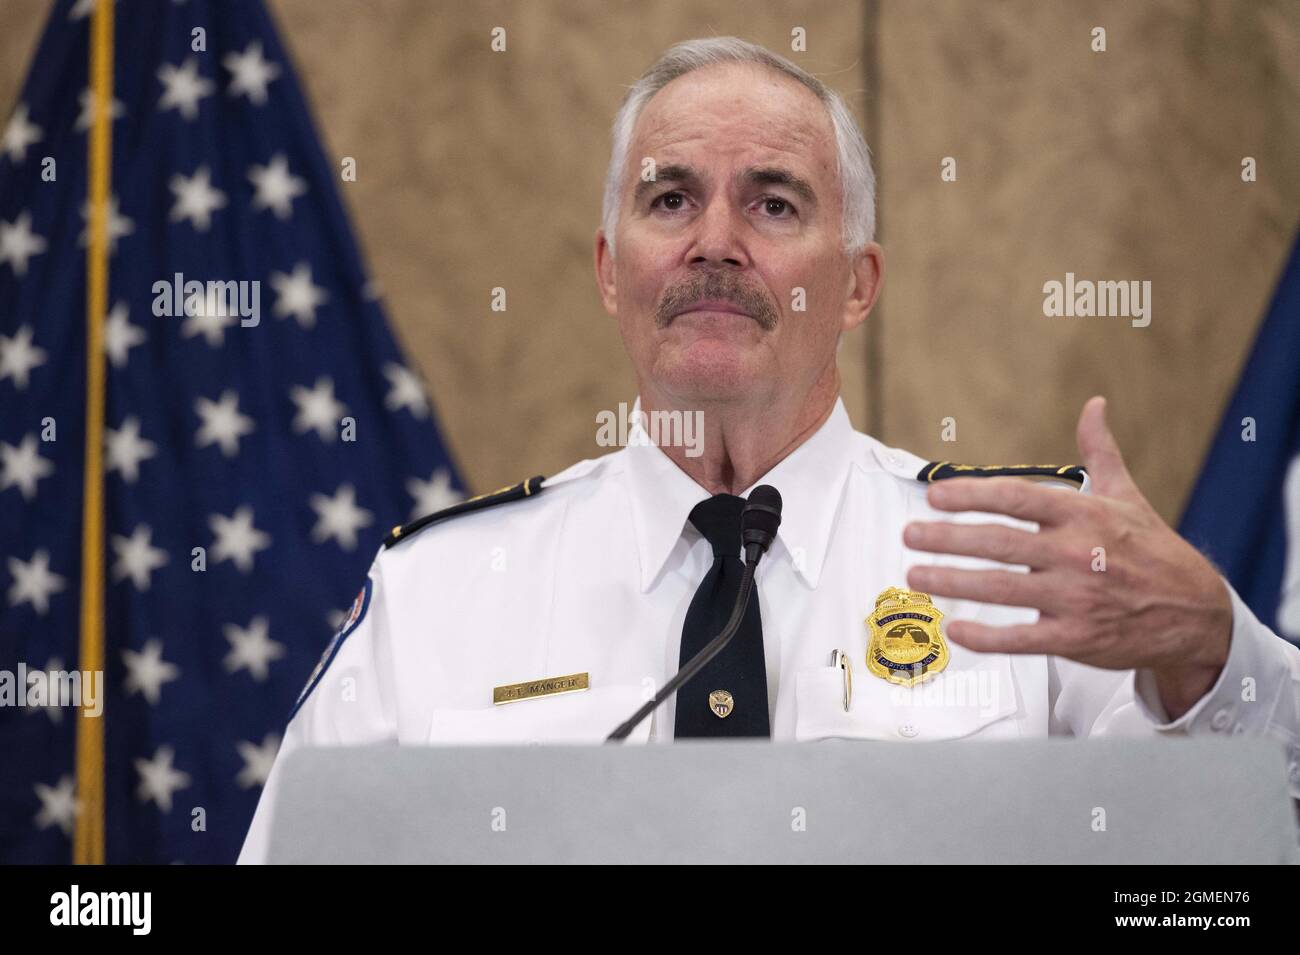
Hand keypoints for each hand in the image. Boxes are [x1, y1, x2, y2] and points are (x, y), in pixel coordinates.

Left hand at [903, 396, 1232, 719]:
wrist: (1196, 613)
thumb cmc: (1153, 552)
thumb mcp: (1127, 496)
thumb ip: (1100, 451)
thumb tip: (1095, 405)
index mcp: (1084, 516)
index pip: (1017, 498)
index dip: (972, 495)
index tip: (935, 496)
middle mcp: (1076, 554)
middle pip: (998, 542)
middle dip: (947, 538)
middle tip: (910, 535)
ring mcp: (1075, 598)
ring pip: (1000, 589)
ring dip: (952, 582)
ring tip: (916, 575)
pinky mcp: (1076, 637)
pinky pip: (1021, 638)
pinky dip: (986, 636)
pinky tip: (956, 629)